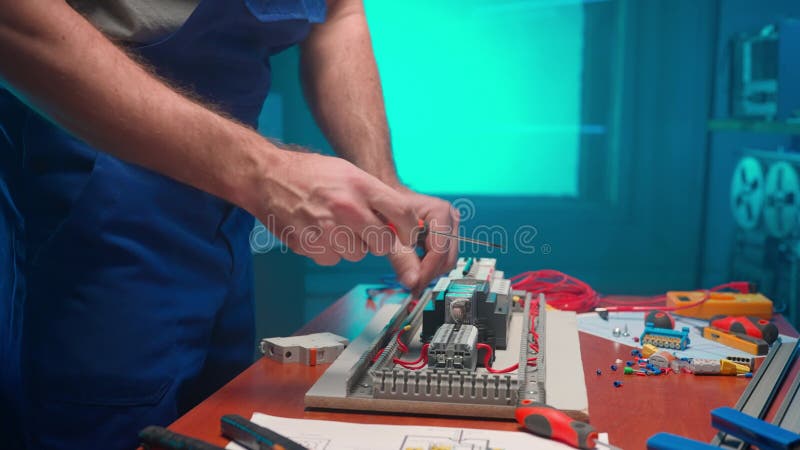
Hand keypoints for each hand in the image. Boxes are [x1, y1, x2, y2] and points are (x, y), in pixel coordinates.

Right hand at [251, 151, 419, 264]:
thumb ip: (374, 196)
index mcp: (361, 185)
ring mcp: (326, 228)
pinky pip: (332, 259)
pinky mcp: (308, 244)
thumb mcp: (348, 172)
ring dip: (350, 246)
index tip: (404, 235)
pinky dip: (328, 251)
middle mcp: (346, 207)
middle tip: (364, 230)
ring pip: (357, 255)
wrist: (266, 176)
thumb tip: (398, 223)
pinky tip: (317, 232)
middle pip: (382, 244)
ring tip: (333, 226)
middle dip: (377, 241)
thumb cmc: (311, 174)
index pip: (402, 215)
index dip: (408, 230)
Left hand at [386, 190, 458, 293]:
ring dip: (428, 271)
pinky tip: (413, 267)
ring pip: (446, 261)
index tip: (413, 285)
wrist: (386, 197)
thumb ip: (402, 259)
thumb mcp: (392, 234)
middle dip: (428, 273)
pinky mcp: (446, 236)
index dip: (426, 271)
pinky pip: (442, 258)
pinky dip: (427, 266)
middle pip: (447, 259)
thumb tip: (412, 283)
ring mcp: (450, 227)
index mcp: (441, 212)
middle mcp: (451, 219)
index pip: (440, 251)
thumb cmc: (387, 208)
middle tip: (410, 286)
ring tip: (409, 276)